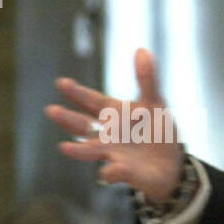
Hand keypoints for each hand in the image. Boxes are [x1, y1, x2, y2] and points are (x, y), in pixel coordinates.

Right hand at [45, 48, 184, 204]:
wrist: (172, 165)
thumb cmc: (157, 132)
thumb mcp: (156, 103)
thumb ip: (147, 79)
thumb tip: (141, 50)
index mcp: (114, 115)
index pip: (93, 102)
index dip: (78, 94)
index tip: (62, 83)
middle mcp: (108, 135)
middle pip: (83, 126)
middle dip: (69, 120)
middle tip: (51, 110)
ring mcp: (114, 154)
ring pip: (92, 151)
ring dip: (80, 150)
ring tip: (64, 148)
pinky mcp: (126, 173)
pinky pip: (116, 172)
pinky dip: (112, 172)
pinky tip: (107, 172)